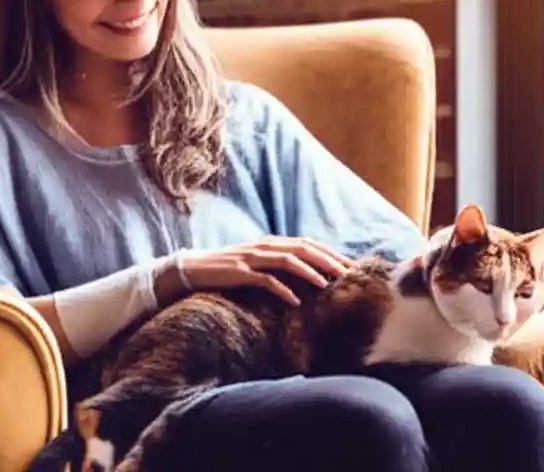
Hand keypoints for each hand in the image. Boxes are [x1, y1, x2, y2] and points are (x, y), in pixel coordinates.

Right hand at [177, 238, 355, 306]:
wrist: (193, 268)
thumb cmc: (229, 268)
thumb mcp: (258, 261)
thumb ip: (280, 262)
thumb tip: (309, 273)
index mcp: (272, 243)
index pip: (308, 244)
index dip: (330, 253)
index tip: (350, 265)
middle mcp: (265, 247)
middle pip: (303, 248)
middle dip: (327, 260)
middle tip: (347, 273)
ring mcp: (252, 259)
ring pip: (287, 260)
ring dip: (309, 272)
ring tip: (326, 284)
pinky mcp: (239, 274)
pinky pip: (265, 281)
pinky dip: (282, 289)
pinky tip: (295, 301)